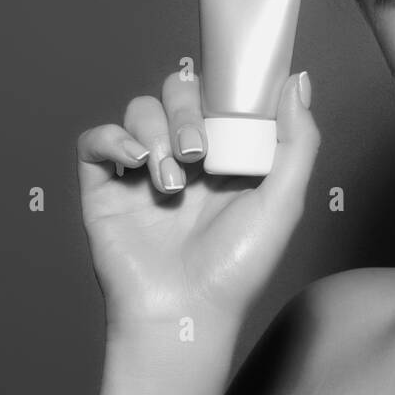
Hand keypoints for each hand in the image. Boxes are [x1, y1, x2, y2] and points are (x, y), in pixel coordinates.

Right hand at [75, 69, 318, 331]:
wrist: (184, 313)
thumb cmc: (237, 267)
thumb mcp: (284, 202)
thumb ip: (298, 141)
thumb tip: (298, 80)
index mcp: (228, 156)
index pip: (219, 96)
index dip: (224, 87)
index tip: (232, 93)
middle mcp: (186, 157)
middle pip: (177, 93)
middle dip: (186, 111)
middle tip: (198, 153)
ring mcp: (143, 170)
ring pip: (139, 110)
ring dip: (156, 133)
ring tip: (170, 181)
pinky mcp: (105, 188)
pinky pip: (95, 140)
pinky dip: (113, 139)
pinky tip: (136, 162)